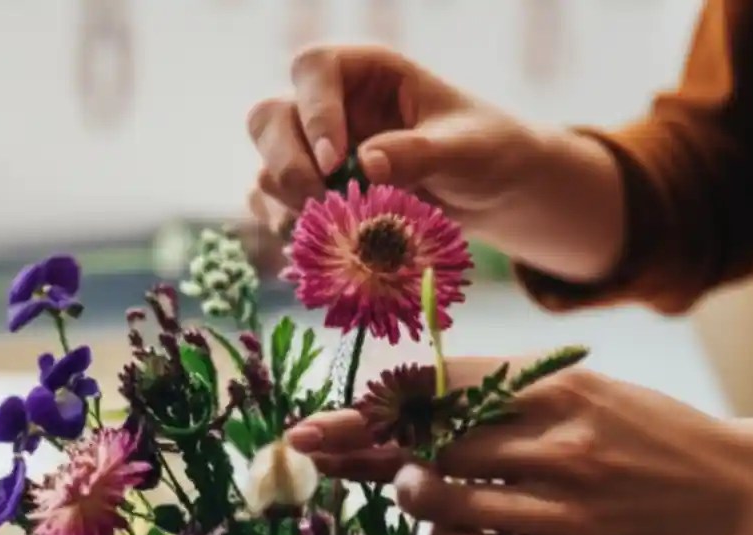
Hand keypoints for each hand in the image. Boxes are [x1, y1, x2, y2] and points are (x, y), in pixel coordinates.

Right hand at [246, 45, 624, 281]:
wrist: (488, 193)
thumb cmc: (484, 152)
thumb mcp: (466, 149)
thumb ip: (419, 152)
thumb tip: (366, 164)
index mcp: (364, 72)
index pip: (313, 69)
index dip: (315, 112)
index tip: (338, 161)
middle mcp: (327, 106)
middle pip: (269, 118)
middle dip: (288, 166)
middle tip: (323, 204)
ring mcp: (310, 151)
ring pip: (264, 166)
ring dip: (288, 204)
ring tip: (333, 232)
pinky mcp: (308, 193)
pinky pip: (270, 207)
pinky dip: (287, 229)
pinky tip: (323, 247)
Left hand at [287, 357, 752, 534]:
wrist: (728, 491)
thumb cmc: (639, 430)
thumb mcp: (580, 387)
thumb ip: (500, 388)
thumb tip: (401, 397)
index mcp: (560, 389)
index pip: (440, 388)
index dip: (372, 404)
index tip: (324, 419)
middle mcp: (560, 446)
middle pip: (428, 444)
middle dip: (367, 450)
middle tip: (326, 450)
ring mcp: (564, 510)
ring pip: (440, 500)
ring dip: (408, 493)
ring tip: (412, 485)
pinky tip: (445, 524)